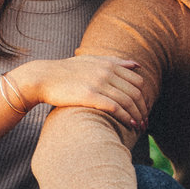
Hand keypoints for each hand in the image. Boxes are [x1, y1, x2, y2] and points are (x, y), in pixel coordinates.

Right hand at [13, 55, 145, 129]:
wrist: (44, 77)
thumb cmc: (67, 71)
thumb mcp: (92, 60)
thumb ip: (115, 62)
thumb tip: (137, 65)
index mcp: (109, 64)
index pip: (138, 81)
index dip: (145, 97)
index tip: (144, 109)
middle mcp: (107, 72)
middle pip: (136, 93)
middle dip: (144, 109)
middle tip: (145, 122)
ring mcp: (99, 83)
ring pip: (128, 101)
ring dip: (137, 116)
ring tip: (140, 127)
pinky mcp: (89, 95)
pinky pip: (115, 108)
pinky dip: (126, 117)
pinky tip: (130, 125)